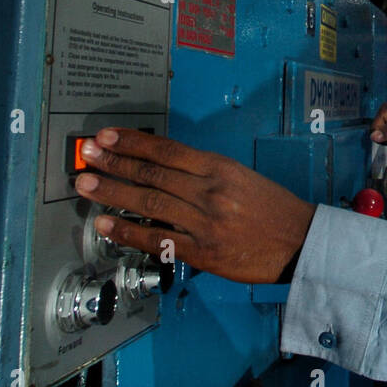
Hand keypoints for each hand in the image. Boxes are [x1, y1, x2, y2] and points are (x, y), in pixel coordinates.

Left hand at [74, 128, 315, 284]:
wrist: (301, 242)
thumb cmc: (273, 209)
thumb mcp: (242, 177)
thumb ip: (205, 173)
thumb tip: (163, 168)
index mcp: (220, 168)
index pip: (167, 150)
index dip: (132, 142)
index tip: (106, 135)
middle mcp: (209, 191)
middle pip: (152, 173)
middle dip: (114, 162)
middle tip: (85, 154)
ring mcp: (204, 222)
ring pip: (149, 203)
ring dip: (113, 191)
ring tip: (85, 183)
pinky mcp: (202, 252)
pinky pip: (157, 239)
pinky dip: (128, 231)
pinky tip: (105, 224)